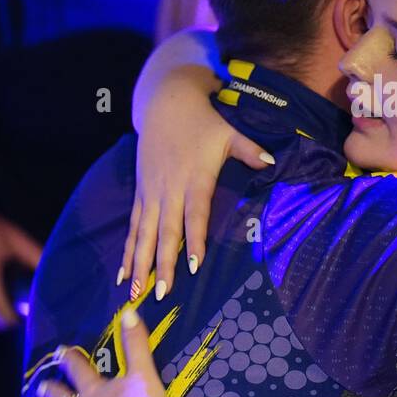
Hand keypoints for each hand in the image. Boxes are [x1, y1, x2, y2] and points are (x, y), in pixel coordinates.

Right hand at [120, 72, 271, 300]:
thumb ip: (249, 150)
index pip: (194, 215)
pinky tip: (124, 272)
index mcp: (194, 178)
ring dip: (140, 263)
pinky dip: (128, 249)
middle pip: (166, 232)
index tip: (192, 265)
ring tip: (136, 291)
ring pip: (144, 233)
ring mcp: (152, 192)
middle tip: (159, 293)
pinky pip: (134, 226)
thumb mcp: (229, 132)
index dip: (193, 239)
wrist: (165, 102)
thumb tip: (271, 161)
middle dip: (162, 264)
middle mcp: (169, 189)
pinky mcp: (141, 192)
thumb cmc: (203, 121)